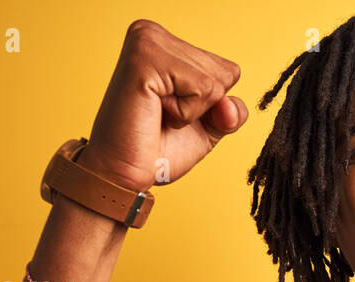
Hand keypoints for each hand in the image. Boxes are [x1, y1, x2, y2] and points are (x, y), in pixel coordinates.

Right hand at [76, 19, 247, 192]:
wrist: (123, 174)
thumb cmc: (156, 151)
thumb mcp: (207, 129)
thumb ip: (230, 112)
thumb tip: (230, 104)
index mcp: (165, 43)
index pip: (228, 71)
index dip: (210, 105)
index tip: (173, 113)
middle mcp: (153, 34)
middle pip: (226, 74)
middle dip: (202, 108)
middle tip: (163, 117)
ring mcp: (148, 42)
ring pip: (215, 81)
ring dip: (192, 111)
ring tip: (158, 115)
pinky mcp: (146, 59)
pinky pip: (202, 88)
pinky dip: (185, 113)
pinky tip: (155, 113)